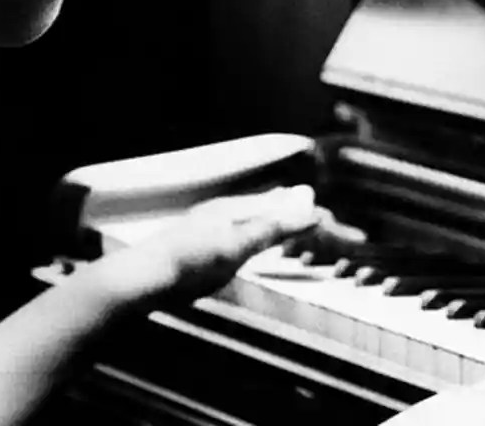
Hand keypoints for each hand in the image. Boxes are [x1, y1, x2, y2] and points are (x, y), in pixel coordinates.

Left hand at [125, 185, 350, 302]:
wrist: (143, 278)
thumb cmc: (190, 260)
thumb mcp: (237, 243)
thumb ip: (272, 226)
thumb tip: (311, 207)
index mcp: (237, 209)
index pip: (286, 206)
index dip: (312, 215)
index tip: (341, 225)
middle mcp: (226, 214)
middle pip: (272, 209)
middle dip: (299, 213)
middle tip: (325, 219)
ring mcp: (213, 230)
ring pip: (256, 221)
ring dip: (280, 223)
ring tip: (297, 224)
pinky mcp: (204, 250)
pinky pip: (244, 236)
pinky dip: (262, 236)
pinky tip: (256, 244)